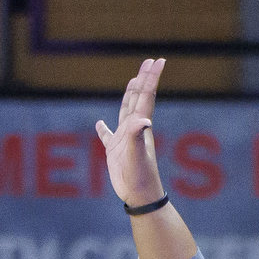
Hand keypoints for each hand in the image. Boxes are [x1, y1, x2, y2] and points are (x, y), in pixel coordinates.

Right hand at [96, 58, 166, 208]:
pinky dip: (103, 128)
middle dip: (143, 80)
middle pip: (139, 98)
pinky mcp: (114, 152)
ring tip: (132, 82)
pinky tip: (100, 124)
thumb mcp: (137, 156)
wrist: (141, 198)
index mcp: (139, 126)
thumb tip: (143, 120)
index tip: (158, 60)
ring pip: (126, 111)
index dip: (151, 78)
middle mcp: (134, 129)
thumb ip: (137, 137)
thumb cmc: (140, 178)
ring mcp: (124, 139)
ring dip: (129, 96)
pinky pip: (107, 136)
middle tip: (149, 62)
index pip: (146, 97)